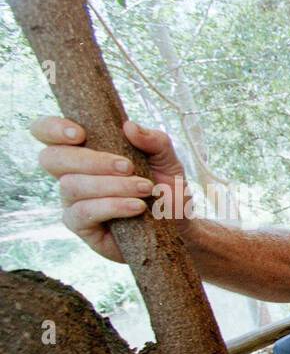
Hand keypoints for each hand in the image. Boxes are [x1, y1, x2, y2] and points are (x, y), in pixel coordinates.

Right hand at [31, 116, 191, 262]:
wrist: (179, 226)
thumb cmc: (165, 190)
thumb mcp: (167, 160)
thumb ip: (154, 140)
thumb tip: (129, 126)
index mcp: (84, 151)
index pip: (47, 133)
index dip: (53, 129)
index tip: (80, 133)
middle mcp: (71, 174)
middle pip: (53, 159)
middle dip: (91, 160)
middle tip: (128, 166)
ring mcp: (73, 201)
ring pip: (72, 186)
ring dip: (112, 185)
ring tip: (145, 188)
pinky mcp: (81, 226)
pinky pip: (83, 213)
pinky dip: (112, 206)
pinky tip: (137, 207)